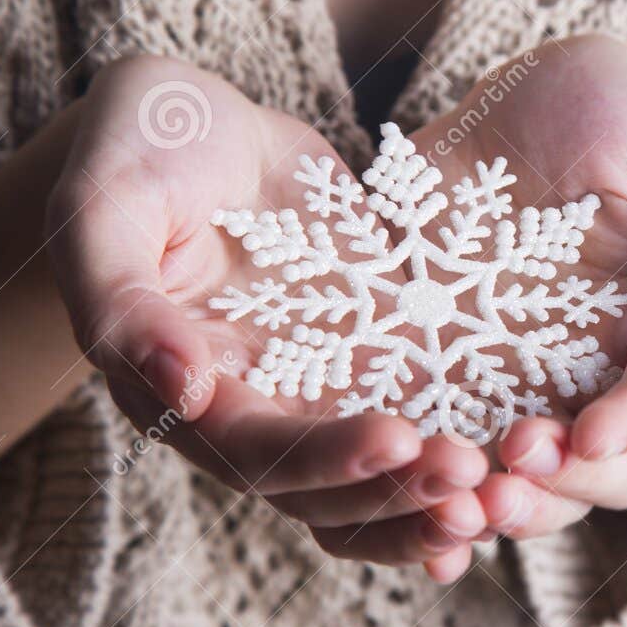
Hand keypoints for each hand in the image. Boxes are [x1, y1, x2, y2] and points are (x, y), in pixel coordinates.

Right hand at [46, 55, 491, 575]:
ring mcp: (314, 394)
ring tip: (505, 494)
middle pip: (322, 493)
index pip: (252, 453)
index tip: (398, 439)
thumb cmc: (137, 149)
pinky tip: (520, 477)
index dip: (322, 458)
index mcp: (174, 392)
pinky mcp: (369, 363)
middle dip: (396, 495)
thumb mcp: (106, 205)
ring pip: (372, 482)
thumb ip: (121, 299)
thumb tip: (178, 389)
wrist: (196, 125)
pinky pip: (415, 430)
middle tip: (474, 477)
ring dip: (432, 500)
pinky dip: (452, 466)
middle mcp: (249, 412)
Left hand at [410, 35, 626, 551]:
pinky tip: (402, 485)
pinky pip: (443, 454)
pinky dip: (431, 485)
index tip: (591, 434)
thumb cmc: (605, 106)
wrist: (491, 93)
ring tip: (461, 495)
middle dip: (569, 482)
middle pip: (607, 468)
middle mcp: (598, 373)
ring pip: (528, 481)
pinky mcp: (441, 382)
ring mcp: (518, 385)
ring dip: (503, 500)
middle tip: (517, 461)